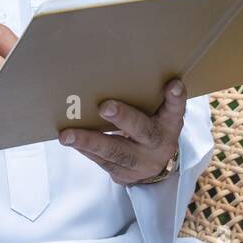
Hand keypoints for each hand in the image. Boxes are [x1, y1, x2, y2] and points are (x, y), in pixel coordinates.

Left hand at [58, 78, 185, 185]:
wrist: (156, 166)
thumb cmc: (152, 127)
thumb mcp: (160, 113)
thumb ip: (151, 96)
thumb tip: (119, 69)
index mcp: (170, 123)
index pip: (175, 108)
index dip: (174, 98)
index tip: (172, 84)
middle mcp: (158, 143)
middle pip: (142, 130)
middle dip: (123, 118)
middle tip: (105, 106)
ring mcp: (141, 162)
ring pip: (115, 151)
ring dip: (89, 141)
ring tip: (67, 135)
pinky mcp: (123, 174)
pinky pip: (102, 161)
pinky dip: (85, 149)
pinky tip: (70, 140)